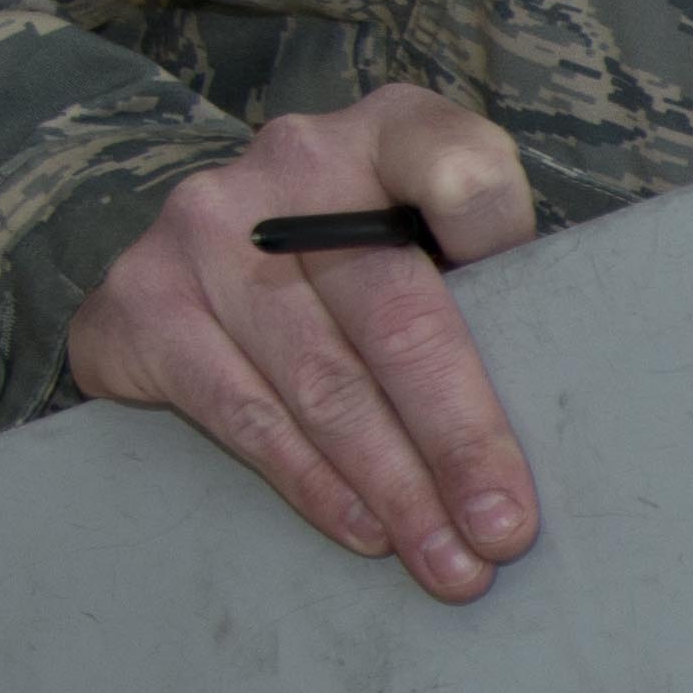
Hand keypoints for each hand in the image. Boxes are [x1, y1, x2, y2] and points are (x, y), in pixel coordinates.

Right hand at [63, 88, 541, 599]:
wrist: (207, 247)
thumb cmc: (367, 253)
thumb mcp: (434, 223)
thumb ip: (488, 272)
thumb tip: (554, 393)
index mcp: (387, 131)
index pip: (455, 164)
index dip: (493, 231)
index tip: (542, 325)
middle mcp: (289, 165)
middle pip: (394, 316)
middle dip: (458, 440)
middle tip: (504, 531)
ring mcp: (200, 230)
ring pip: (322, 384)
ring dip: (395, 490)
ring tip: (449, 560)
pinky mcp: (139, 301)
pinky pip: (244, 415)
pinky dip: (314, 485)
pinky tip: (364, 530)